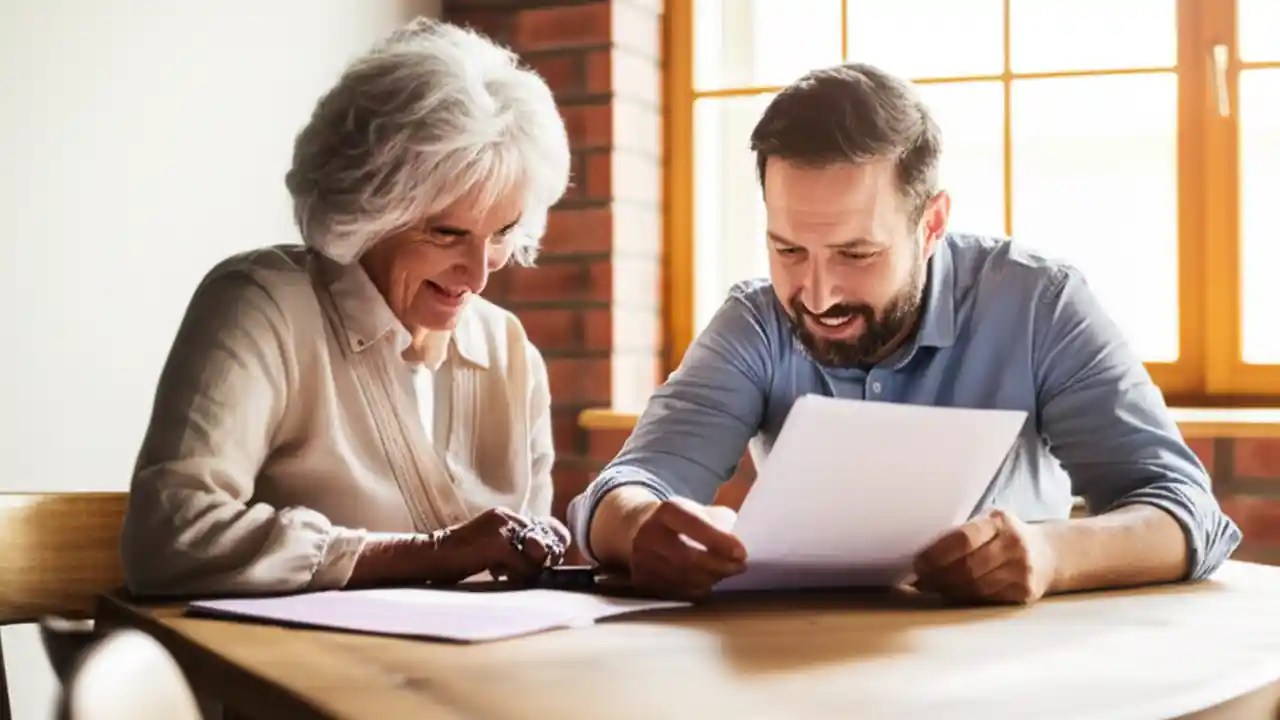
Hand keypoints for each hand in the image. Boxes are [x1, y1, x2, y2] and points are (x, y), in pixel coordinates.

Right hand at [437, 508, 569, 583]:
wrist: (430, 557)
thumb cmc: (459, 559)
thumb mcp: (493, 550)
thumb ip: (516, 550)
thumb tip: (545, 559)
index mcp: (507, 516)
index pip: (549, 527)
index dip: (551, 548)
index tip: (536, 564)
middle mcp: (508, 516)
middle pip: (549, 539)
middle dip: (541, 560)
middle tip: (517, 570)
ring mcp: (502, 527)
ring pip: (539, 553)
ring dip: (529, 569)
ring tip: (504, 572)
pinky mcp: (497, 543)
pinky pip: (524, 565)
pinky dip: (517, 576)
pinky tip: (498, 576)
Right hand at [629, 497, 746, 599]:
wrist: (634, 529)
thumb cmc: (677, 520)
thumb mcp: (694, 508)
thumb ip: (718, 514)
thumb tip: (741, 517)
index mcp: (665, 511)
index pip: (693, 525)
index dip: (719, 540)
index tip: (741, 551)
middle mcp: (649, 535)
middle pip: (689, 558)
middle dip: (720, 565)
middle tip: (740, 566)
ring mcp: (642, 560)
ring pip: (684, 577)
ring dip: (712, 578)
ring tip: (727, 571)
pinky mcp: (643, 580)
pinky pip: (677, 591)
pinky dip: (698, 588)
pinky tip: (709, 580)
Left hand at [912, 509, 1056, 604]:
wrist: (1049, 554)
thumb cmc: (1005, 536)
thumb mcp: (988, 522)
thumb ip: (962, 533)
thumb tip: (921, 554)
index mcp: (999, 521)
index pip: (963, 538)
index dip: (936, 554)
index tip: (916, 563)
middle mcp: (1013, 545)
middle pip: (967, 567)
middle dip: (937, 576)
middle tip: (918, 580)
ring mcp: (1022, 570)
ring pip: (975, 586)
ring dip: (947, 589)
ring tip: (930, 586)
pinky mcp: (1025, 592)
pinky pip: (986, 598)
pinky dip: (964, 596)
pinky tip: (951, 592)